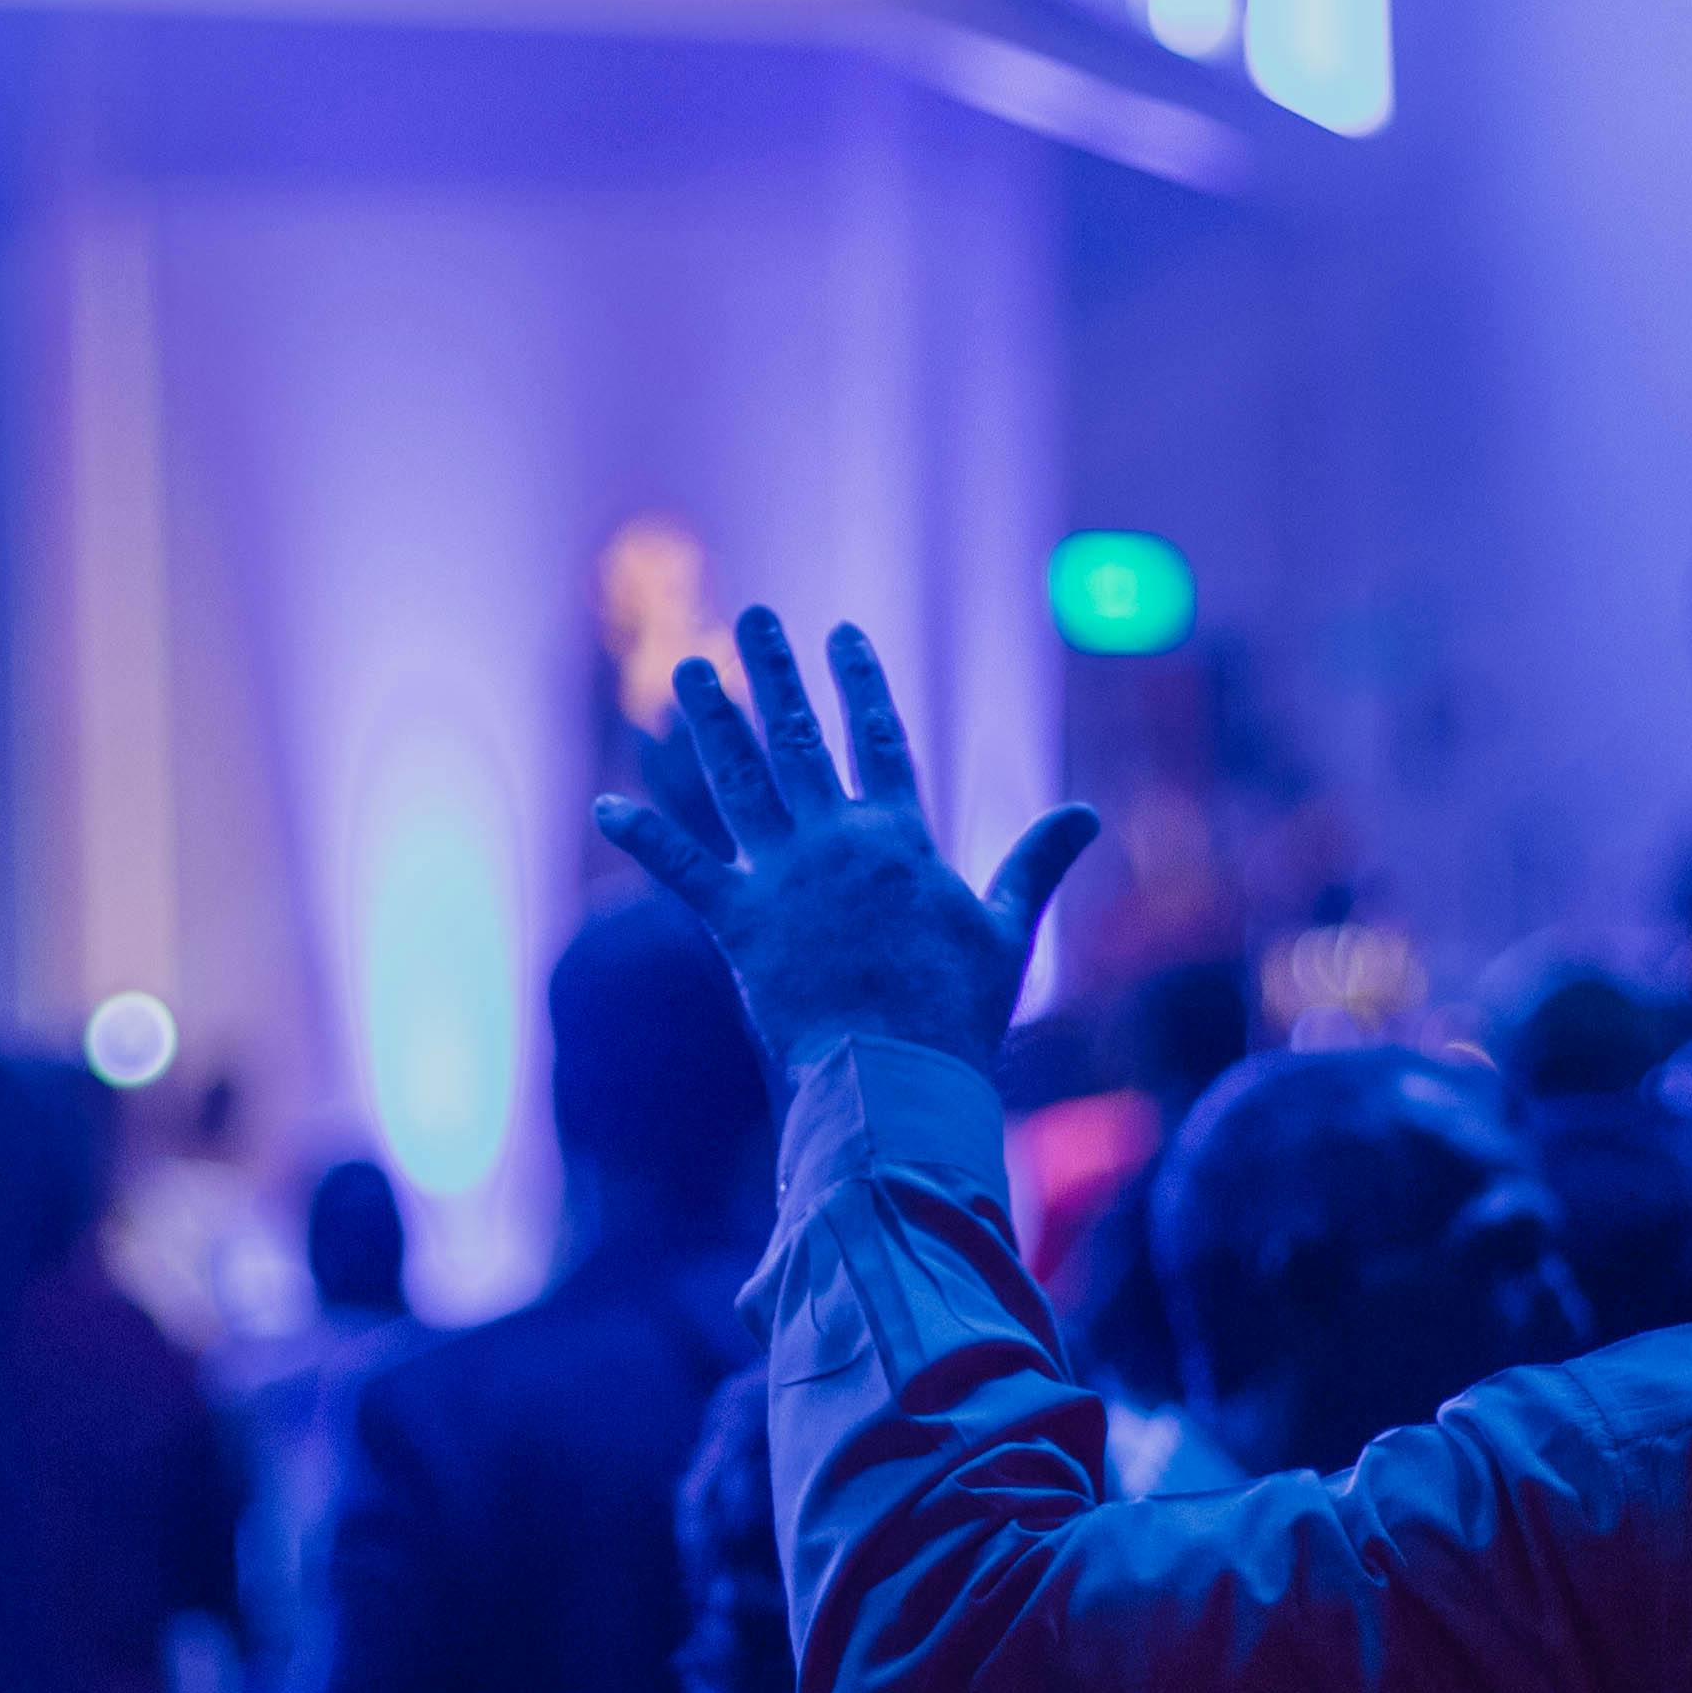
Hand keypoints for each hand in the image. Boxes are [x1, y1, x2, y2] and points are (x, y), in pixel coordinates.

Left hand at [596, 609, 1097, 1083]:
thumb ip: (1034, 864)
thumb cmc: (956, 1014)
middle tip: (753, 617)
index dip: (859, 681)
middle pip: (799, 740)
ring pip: (737, 782)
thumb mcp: (1005, 932)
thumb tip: (1088, 814)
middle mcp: (835, 842)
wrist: (896, 1075)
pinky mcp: (736, 925)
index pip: (878, 738)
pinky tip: (604, 803)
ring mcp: (781, 879)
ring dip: (711, 722)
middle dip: (774, 674)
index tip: (841, 632)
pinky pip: (679, 870)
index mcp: (899, 839)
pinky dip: (641, 836)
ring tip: (690, 668)